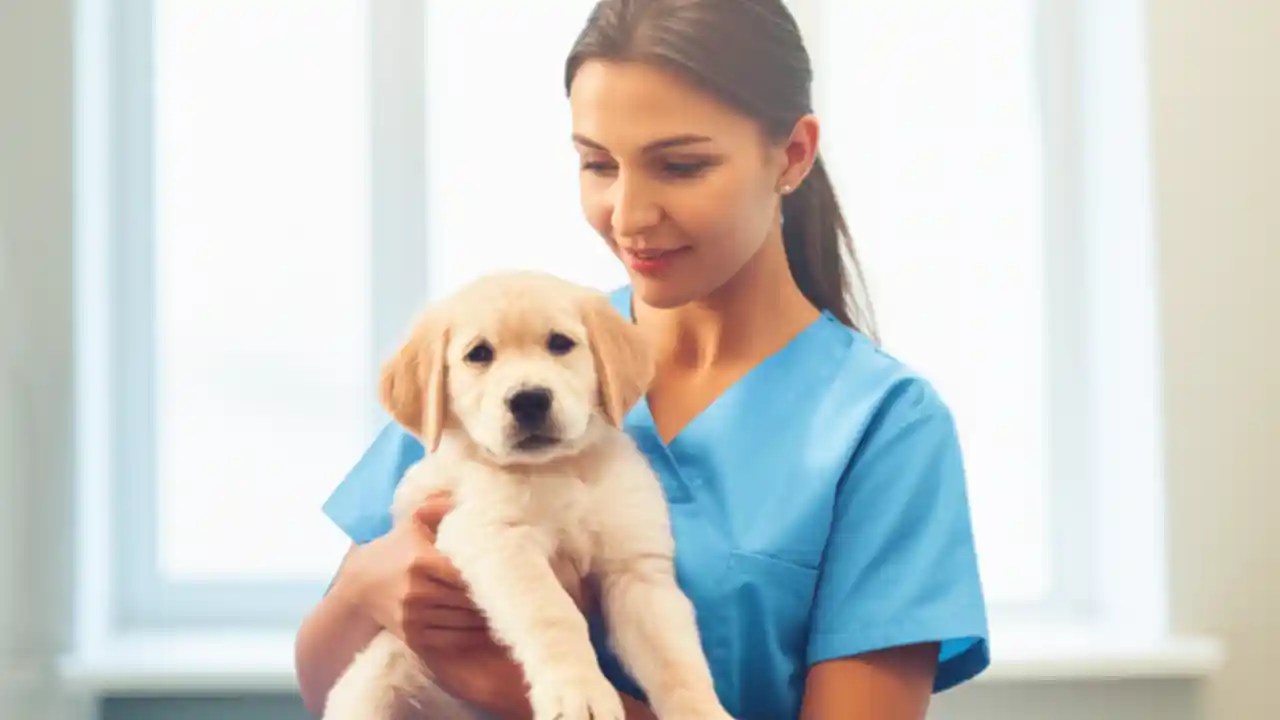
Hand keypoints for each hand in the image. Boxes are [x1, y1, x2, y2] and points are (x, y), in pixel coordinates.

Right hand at [338, 492, 489, 656]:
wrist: (359, 585)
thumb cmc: (393, 549)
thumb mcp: (411, 523)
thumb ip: (437, 507)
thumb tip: (468, 497)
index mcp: (422, 561)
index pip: (465, 574)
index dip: (487, 576)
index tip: (505, 574)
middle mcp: (418, 591)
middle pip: (467, 600)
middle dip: (490, 600)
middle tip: (511, 595)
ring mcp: (414, 616)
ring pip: (462, 622)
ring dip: (484, 620)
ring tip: (503, 612)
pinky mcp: (412, 636)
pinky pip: (450, 641)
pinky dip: (470, 637)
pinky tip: (484, 630)